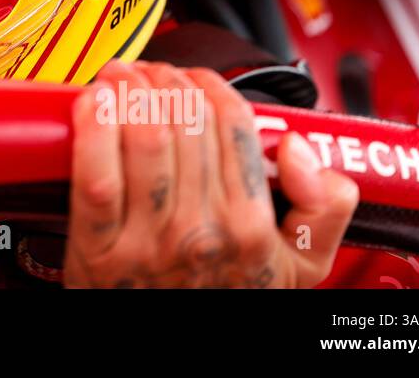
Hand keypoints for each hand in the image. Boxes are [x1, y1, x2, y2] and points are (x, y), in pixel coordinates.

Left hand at [64, 60, 358, 287]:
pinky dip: (93, 129)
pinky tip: (93, 102)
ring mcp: (148, 240)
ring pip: (144, 137)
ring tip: (123, 75)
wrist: (165, 346)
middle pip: (185, 121)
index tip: (196, 77)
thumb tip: (299, 149)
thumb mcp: (300, 265)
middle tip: (154, 72)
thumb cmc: (224, 295)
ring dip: (130, 91)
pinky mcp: (98, 248)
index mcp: (250, 227)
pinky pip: (95, 174)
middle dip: (167, 80)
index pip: (233, 125)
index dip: (211, 85)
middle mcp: (201, 231)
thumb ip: (325, 206)